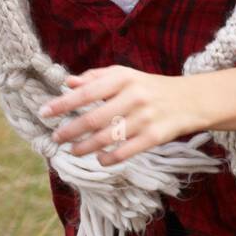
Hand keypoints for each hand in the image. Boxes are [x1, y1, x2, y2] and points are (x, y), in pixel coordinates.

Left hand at [39, 66, 203, 165]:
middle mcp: (134, 96)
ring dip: (85, 147)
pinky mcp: (155, 137)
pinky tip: (99, 159)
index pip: (87, 92)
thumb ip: (96, 78)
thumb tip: (68, 83)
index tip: (44, 113)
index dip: (63, 104)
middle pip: (93, 119)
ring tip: (72, 150)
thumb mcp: (126, 76)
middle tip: (56, 138)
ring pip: (107, 138)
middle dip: (70, 131)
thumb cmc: (150, 87)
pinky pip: (125, 152)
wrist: (190, 100)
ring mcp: (145, 118)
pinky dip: (108, 158)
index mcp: (124, 78)